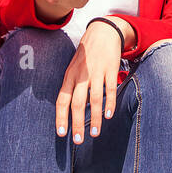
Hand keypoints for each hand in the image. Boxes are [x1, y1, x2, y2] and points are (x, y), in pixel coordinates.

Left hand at [56, 20, 122, 143]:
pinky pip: (110, 89)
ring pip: (95, 99)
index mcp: (69, 76)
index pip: (62, 100)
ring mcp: (96, 72)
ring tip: (95, 134)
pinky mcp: (110, 69)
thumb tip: (69, 110)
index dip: (61, 118)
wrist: (103, 32)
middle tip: (78, 140)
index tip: (62, 134)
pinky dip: (109, 104)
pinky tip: (108, 116)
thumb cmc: (87, 55)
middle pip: (77, 103)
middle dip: (77, 123)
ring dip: (95, 118)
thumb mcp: (74, 68)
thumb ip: (72, 87)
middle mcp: (81, 76)